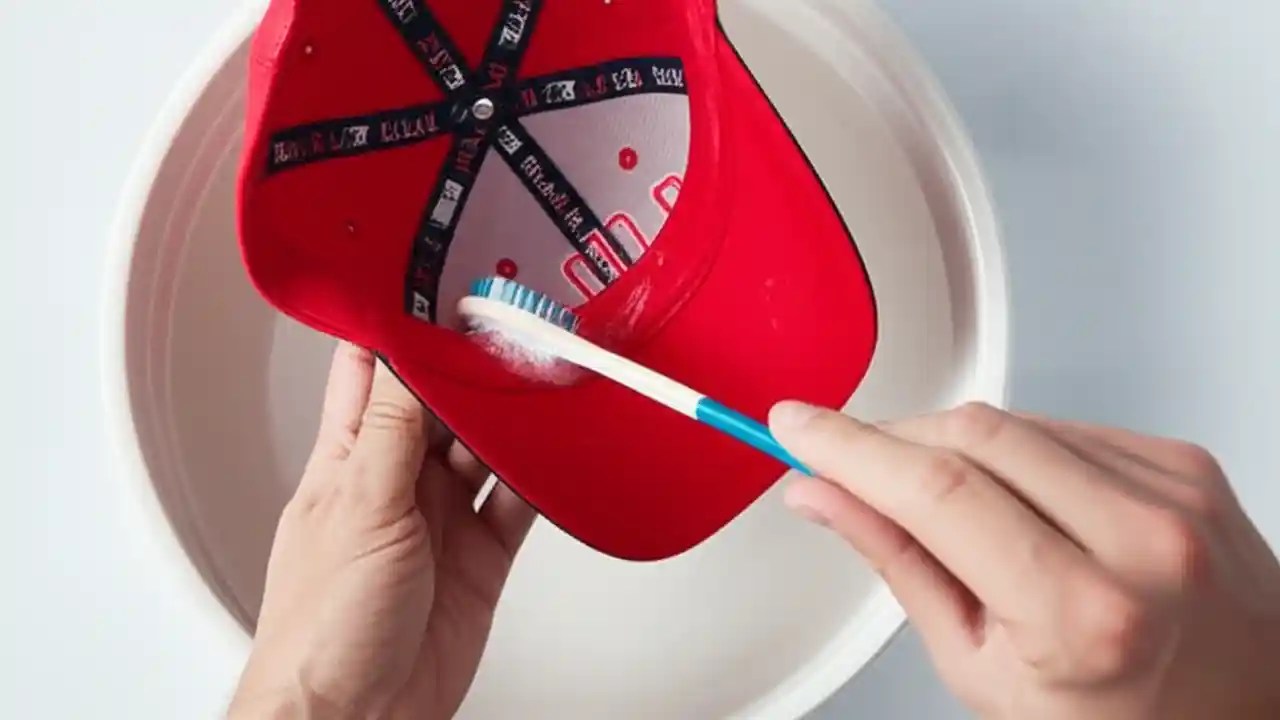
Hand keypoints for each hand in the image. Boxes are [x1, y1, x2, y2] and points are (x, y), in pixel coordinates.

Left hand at [228, 343, 535, 719]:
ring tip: (546, 383)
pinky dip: (540, 479)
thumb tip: (406, 356)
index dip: (402, 329)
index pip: (373, 372)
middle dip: (476, 371)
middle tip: (517, 333)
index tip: (440, 292)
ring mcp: (442, 518)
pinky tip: (556, 456)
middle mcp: (398, 481)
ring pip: (487, 448)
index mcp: (350, 458)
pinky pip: (518, 501)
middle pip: (444, 404)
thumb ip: (392, 430)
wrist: (357, 716)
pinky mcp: (481, 556)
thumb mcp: (360, 506)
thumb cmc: (323, 626)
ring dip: (513, 421)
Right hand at [770, 402, 1279, 719]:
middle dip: (892, 439)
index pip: (935, 491)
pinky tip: (1017, 497)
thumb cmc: (1122, 719)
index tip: (798, 427)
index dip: (848, 447)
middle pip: (972, 434)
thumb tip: (826, 497)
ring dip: (954, 446)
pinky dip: (1017, 449)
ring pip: (1014, 420)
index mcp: (1081, 613)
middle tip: (850, 461)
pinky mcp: (1185, 461)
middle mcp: (1142, 540)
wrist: (1246, 712)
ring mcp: (1172, 492)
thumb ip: (899, 566)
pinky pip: (1064, 423)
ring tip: (954, 510)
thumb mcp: (983, 672)